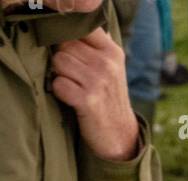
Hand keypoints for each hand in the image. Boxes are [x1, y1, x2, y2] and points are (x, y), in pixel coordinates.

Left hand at [51, 28, 139, 161]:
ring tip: (74, 88)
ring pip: (59, 62)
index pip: (81, 27)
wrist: (120, 136)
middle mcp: (107, 64)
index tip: (73, 54)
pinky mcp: (88, 100)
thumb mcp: (111, 68)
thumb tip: (67, 30)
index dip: (69, 38)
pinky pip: (58, 84)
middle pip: (65, 44)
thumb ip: (94, 46)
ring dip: (60, 75)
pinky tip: (72, 100)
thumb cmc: (108, 99)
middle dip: (63, 60)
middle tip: (75, 78)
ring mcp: (98, 82)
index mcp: (112, 52)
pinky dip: (60, 92)